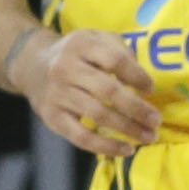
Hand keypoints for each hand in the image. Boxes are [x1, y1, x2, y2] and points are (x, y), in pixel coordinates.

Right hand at [7, 26, 159, 155]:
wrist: (32, 66)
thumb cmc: (76, 55)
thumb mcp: (95, 39)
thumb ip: (120, 51)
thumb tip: (142, 80)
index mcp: (81, 44)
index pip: (115, 60)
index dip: (137, 76)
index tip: (151, 89)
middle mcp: (66, 67)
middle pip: (108, 90)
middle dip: (137, 108)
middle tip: (156, 120)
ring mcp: (58, 94)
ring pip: (98, 115)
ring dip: (128, 128)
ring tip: (149, 136)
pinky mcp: (52, 117)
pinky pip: (82, 137)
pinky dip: (106, 146)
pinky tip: (126, 149)